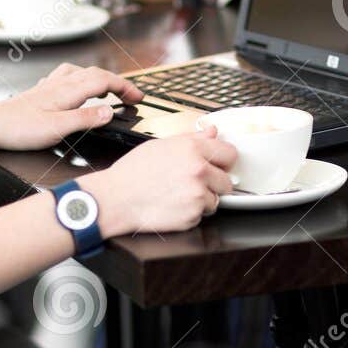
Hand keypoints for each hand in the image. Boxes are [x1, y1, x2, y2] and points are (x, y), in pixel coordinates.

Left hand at [0, 63, 143, 151]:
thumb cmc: (18, 128)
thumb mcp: (57, 129)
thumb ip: (85, 118)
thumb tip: (110, 111)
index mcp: (67, 91)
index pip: (104, 81)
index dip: (125, 87)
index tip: (138, 97)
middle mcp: (59, 84)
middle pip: (95, 74)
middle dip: (117, 82)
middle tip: (131, 95)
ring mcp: (49, 86)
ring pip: (80, 73)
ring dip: (98, 78)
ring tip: (106, 89)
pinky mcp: (39, 92)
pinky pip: (65, 78)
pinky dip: (78, 79)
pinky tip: (73, 87)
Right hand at [83, 126, 236, 235]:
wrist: (116, 199)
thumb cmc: (133, 172)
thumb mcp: (160, 145)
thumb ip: (191, 139)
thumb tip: (212, 133)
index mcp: (192, 149)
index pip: (230, 153)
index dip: (224, 160)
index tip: (220, 165)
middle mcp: (198, 171)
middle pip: (227, 181)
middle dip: (214, 183)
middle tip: (194, 183)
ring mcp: (197, 195)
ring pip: (215, 200)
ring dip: (202, 200)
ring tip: (179, 194)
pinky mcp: (192, 215)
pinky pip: (202, 215)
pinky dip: (191, 213)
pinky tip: (174, 204)